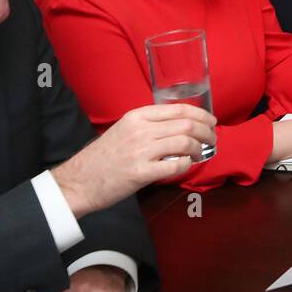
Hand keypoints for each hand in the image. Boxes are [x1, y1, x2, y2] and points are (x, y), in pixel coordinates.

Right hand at [51, 104, 214, 217]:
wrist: (78, 181)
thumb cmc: (104, 157)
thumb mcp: (124, 130)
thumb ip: (149, 125)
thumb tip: (180, 126)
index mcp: (137, 116)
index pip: (179, 109)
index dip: (201, 115)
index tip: (211, 122)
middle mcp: (140, 130)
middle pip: (187, 124)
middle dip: (206, 132)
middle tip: (212, 139)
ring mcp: (140, 151)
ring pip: (184, 143)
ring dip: (198, 149)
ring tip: (200, 154)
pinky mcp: (140, 173)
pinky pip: (174, 166)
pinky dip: (186, 165)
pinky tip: (185, 166)